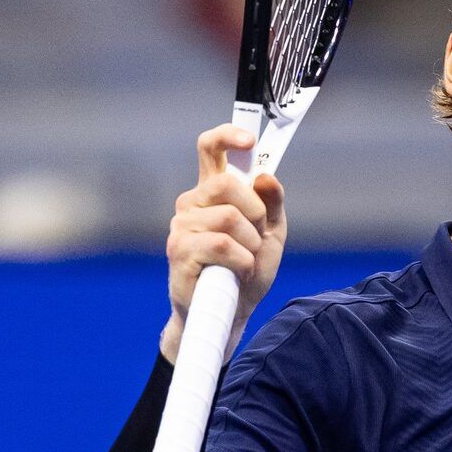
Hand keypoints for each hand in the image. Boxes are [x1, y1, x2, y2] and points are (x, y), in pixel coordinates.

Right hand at [160, 124, 287, 362]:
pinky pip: (223, 245)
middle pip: (227, 184)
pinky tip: (237, 272)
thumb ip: (272, 204)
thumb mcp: (270, 234)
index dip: (227, 137)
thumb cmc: (246, 271)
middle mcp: (191, 204)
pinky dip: (242, 261)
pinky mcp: (179, 252)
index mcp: (212, 193)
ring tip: (245, 261)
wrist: (230, 314)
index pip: (210, 150)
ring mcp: (181, 227)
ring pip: (230, 218)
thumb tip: (266, 176)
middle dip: (255, 212)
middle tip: (257, 236)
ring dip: (250, 243)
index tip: (249, 140)